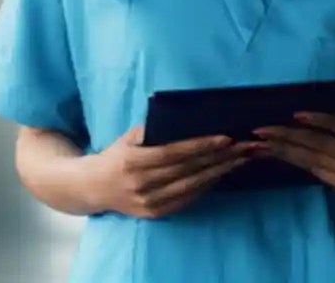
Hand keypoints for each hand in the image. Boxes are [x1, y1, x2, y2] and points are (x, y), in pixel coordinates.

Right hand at [84, 126, 258, 218]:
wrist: (92, 187)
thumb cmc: (115, 156)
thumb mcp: (128, 138)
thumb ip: (152, 130)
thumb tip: (183, 120)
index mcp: (133, 161)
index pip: (175, 152)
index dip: (201, 145)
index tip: (224, 138)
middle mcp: (141, 183)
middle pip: (187, 170)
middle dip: (218, 158)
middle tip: (242, 148)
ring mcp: (148, 202)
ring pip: (191, 187)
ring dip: (218, 173)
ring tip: (238, 161)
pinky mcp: (154, 214)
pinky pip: (186, 200)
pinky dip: (205, 188)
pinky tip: (219, 176)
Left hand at [254, 101, 334, 212]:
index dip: (320, 121)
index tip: (296, 113)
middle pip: (318, 146)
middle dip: (287, 137)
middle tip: (259, 130)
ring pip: (310, 161)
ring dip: (282, 151)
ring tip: (257, 144)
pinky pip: (315, 172)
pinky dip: (295, 162)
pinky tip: (276, 154)